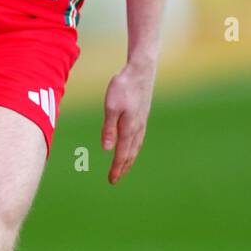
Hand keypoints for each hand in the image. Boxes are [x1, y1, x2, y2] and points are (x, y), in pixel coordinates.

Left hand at [101, 57, 155, 183]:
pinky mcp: (143, 114)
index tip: (111, 180)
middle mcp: (138, 128)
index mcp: (129, 128)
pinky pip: (139, 137)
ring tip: (123, 167)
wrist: (141, 69)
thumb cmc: (123, 86)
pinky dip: (134, 147)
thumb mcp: (111, 107)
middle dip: (123, 167)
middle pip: (130, 153)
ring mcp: (142, 121)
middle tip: (115, 179)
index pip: (122, 154)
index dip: (116, 168)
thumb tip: (107, 149)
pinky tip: (131, 145)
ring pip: (136, 146)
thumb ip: (109, 128)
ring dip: (129, 158)